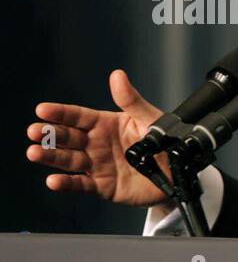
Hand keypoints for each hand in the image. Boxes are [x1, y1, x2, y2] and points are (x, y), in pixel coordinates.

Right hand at [26, 70, 168, 205]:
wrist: (179, 171)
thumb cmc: (163, 142)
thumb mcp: (149, 119)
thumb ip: (132, 100)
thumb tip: (118, 75)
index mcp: (104, 124)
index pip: (77, 116)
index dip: (60, 113)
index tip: (42, 109)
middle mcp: (96, 143)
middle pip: (68, 137)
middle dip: (50, 134)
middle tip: (35, 131)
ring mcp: (97, 165)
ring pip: (69, 160)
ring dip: (51, 157)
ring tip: (34, 153)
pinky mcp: (103, 186)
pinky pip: (82, 185)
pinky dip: (67, 184)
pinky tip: (53, 181)